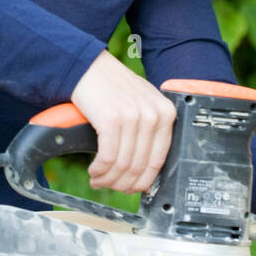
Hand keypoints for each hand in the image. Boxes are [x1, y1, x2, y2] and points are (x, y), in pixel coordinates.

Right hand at [71, 50, 177, 192]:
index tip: (131, 188)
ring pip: (123, 165)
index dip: (142, 181)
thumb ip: (149, 131)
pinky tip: (93, 170)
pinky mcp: (112, 120)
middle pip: (139, 166)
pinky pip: (108, 158)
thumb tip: (144, 171)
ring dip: (108, 179)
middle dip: (122, 184)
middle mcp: (154, 115)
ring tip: (98, 179)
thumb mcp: (143, 104)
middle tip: (110, 186)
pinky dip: (99, 170)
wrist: (89, 67)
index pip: (159, 161)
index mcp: (166, 113)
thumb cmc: (113, 87)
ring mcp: (133, 117)